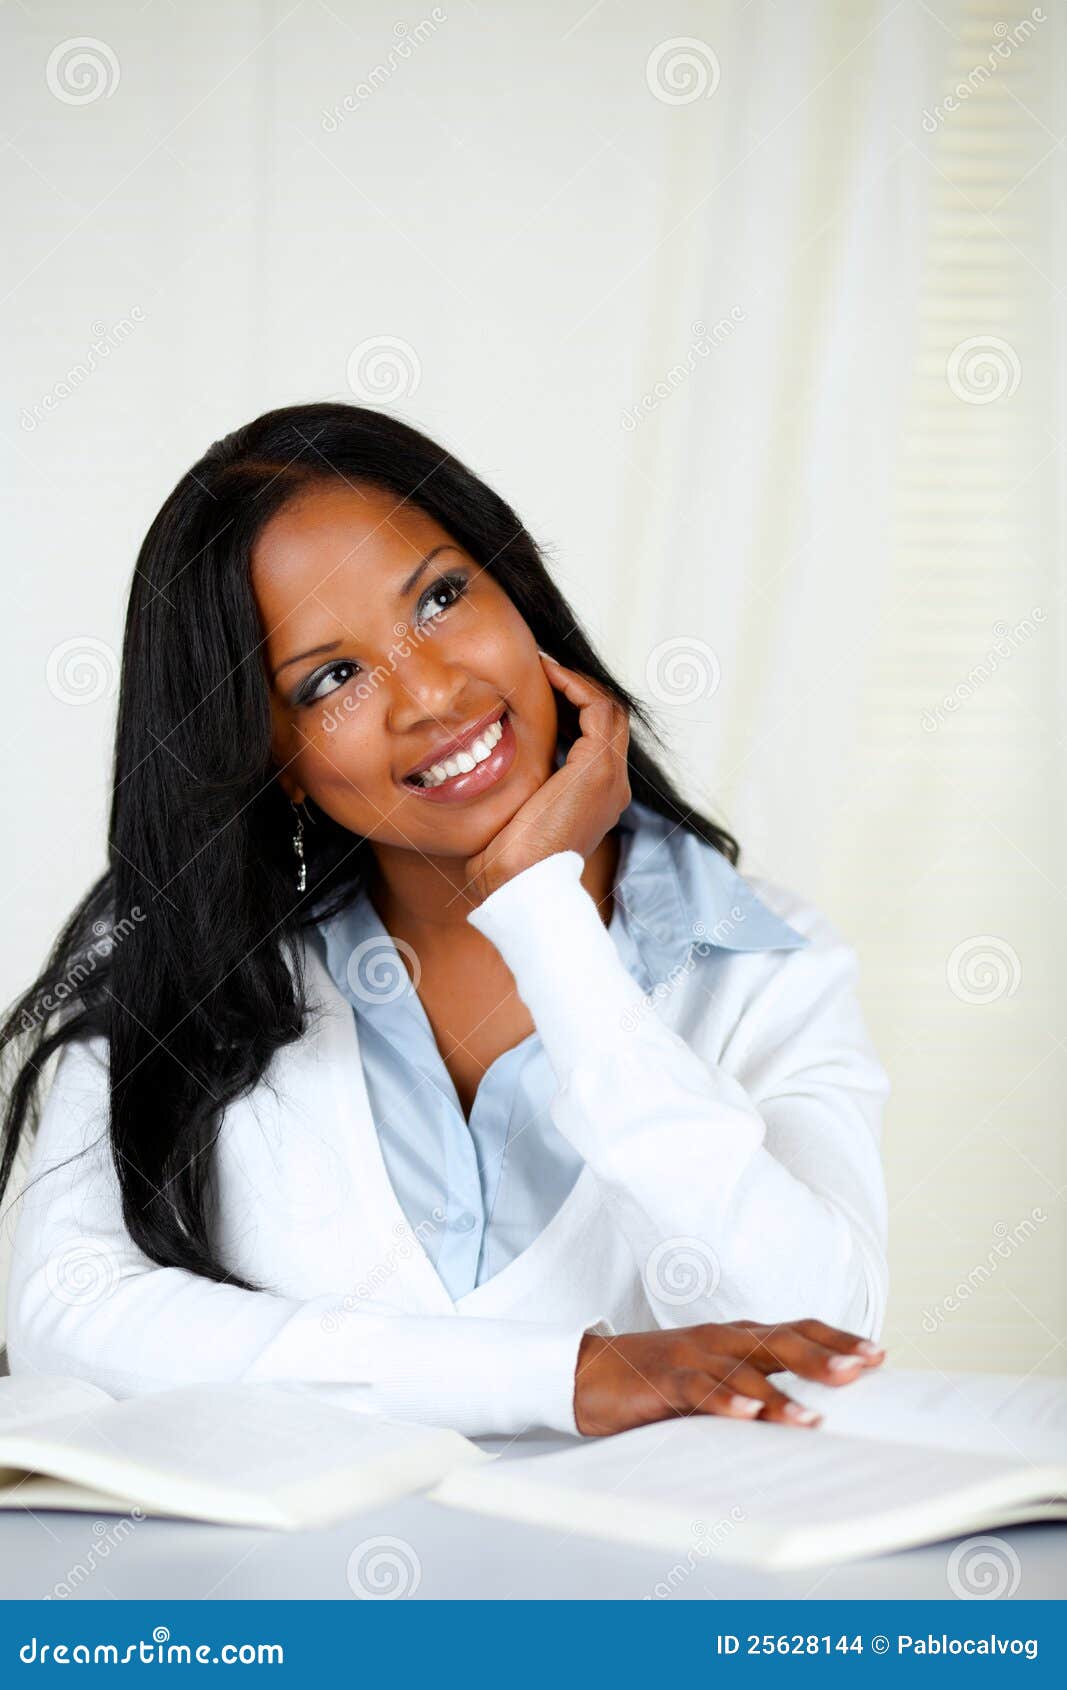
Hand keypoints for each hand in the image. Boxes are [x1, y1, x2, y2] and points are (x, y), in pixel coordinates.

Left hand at [465, 653, 631, 901]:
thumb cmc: (508, 867)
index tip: (540, 690)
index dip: (574, 709)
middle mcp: (612, 787)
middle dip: (579, 691)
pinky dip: (575, 687)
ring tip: (544, 667)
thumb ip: (518, 791)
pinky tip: (546, 676)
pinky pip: (597, 710)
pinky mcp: (596, 769)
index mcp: (596, 800)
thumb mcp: (515, 819)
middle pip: (608, 721)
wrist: (522, 889)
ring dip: (577, 683)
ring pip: (607, 710)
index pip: (596, 739)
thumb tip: (485, 769)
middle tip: (543, 670)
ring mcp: (609, 778)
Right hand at [573, 1319, 884, 1436]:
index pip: (795, 1329)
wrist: (588, 1372)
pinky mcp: (662, 1381)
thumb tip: (817, 1407)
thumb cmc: (661, 1378)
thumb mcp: (717, 1375)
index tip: (878, 1355)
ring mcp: (691, 1358)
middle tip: (861, 1371)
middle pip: (779, 1342)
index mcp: (737, 1336)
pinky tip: (746, 1416)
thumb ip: (758, 1382)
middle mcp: (720, 1339)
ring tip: (813, 1417)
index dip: (836, 1339)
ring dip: (779, 1394)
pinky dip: (723, 1402)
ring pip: (742, 1370)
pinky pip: (697, 1391)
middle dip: (822, 1356)